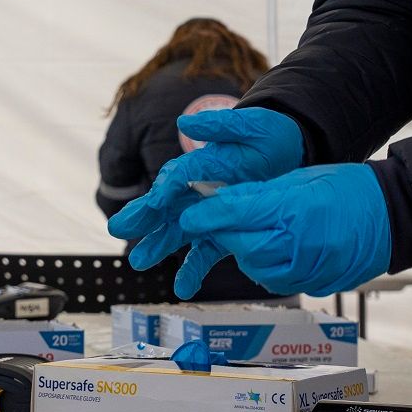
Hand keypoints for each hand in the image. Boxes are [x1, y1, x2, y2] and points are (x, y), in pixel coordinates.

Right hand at [107, 108, 302, 295]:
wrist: (292, 154)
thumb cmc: (267, 136)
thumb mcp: (248, 126)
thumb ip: (218, 125)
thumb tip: (185, 122)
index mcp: (202, 165)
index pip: (176, 177)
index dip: (165, 189)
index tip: (155, 202)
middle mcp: (198, 190)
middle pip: (166, 206)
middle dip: (143, 218)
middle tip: (119, 228)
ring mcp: (209, 213)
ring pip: (178, 231)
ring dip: (158, 246)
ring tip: (139, 261)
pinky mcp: (223, 231)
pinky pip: (204, 253)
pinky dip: (193, 271)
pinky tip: (183, 289)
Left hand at [177, 162, 389, 296]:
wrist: (391, 216)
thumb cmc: (347, 189)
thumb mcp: (300, 180)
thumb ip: (260, 194)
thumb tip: (223, 200)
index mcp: (293, 209)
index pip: (237, 213)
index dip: (208, 215)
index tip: (188, 215)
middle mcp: (297, 243)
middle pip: (240, 243)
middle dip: (222, 233)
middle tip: (210, 223)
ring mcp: (306, 269)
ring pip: (253, 265)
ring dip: (242, 250)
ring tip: (244, 234)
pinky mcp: (311, 285)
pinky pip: (273, 279)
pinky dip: (262, 266)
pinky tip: (265, 252)